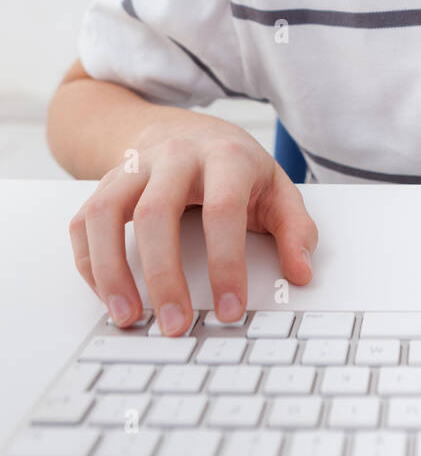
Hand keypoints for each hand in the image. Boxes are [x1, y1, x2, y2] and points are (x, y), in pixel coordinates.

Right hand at [69, 117, 317, 333]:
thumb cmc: (234, 168)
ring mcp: (134, 168)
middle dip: (164, 276)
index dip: (226, 263)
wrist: (186, 130)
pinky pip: (84, 222)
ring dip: (112, 270)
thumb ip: (295, 229)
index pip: (223, 210)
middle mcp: (174, 156)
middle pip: (157, 213)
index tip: (230, 310)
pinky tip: (108, 296)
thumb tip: (301, 273)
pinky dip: (89, 262)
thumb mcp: (276, 188)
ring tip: (128, 317)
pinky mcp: (105, 184)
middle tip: (175, 326)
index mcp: (224, 156)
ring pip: (107, 213)